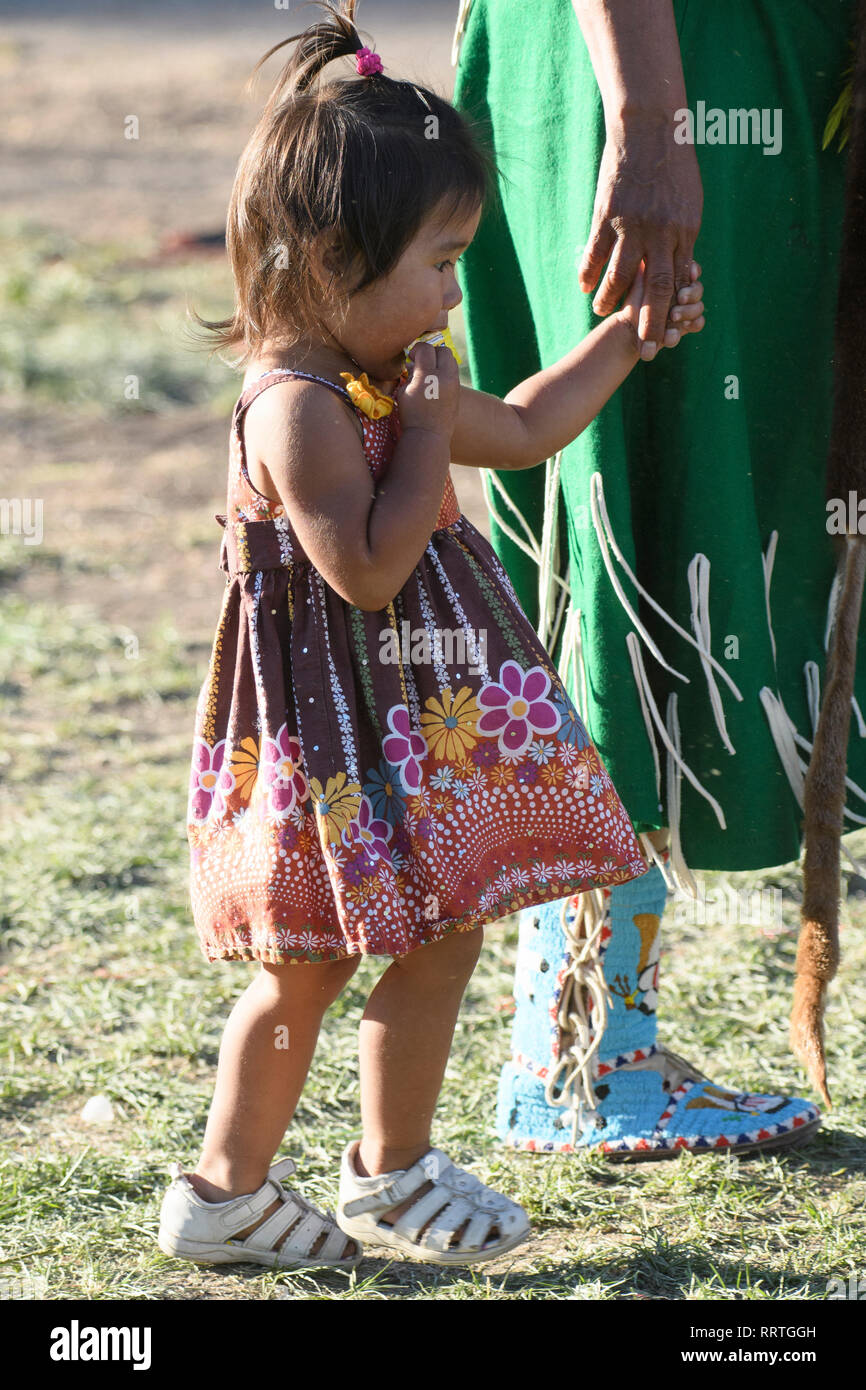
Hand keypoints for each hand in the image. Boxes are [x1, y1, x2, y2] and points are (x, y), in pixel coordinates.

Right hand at [397, 341, 459, 437]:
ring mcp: (454, 384)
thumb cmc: (411, 415)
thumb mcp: (404, 392)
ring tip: (430, 371)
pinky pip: (453, 372)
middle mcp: (444, 376)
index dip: (417, 349)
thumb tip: (414, 364)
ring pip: (451, 360)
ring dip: (440, 360)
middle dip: (431, 352)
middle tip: (422, 361)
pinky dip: (445, 371)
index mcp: (427, 375)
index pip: (425, 348)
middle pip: (443, 350)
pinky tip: (436, 381)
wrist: (428, 435)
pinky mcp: (458, 391)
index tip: (411, 356)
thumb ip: (410, 375)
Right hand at [579, 118, 702, 359]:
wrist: (651, 124)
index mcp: (685, 231)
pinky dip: (588, 273)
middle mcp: (661, 232)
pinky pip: (594, 252)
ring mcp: (632, 224)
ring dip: (610, 300)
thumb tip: (681, 271)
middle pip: (655, 289)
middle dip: (648, 324)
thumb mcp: (689, 202)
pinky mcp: (607, 214)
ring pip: (619, 276)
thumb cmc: (673, 162)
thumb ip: (682, 238)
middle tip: (643, 352)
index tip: (665, 340)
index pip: (678, 283)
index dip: (671, 315)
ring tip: (603, 313)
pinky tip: (584, 287)